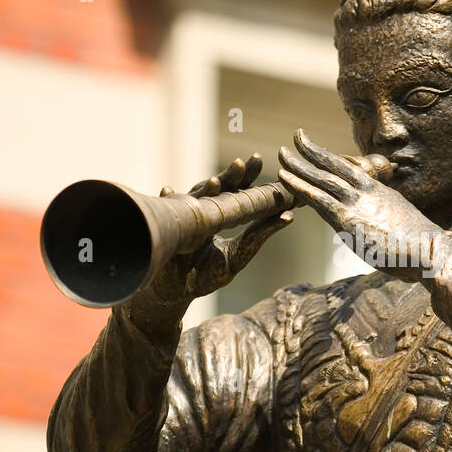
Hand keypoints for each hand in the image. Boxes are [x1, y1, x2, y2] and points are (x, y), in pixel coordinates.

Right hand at [123, 154, 292, 343]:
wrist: (174, 292)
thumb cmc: (206, 274)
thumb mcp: (238, 255)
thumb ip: (259, 235)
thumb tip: (290, 216)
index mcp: (220, 215)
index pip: (236, 191)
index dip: (246, 176)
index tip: (258, 159)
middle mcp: (200, 212)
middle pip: (217, 189)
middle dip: (229, 176)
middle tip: (243, 164)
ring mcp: (181, 220)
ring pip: (193, 199)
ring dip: (204, 191)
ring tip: (216, 183)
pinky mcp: (164, 234)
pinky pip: (162, 215)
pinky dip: (166, 202)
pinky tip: (169, 190)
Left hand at [278, 130, 442, 281]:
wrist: (431, 252)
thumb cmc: (423, 248)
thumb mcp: (404, 227)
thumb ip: (389, 221)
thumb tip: (386, 229)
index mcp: (381, 192)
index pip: (351, 172)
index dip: (333, 160)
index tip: (321, 151)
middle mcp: (367, 192)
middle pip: (334, 166)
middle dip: (313, 151)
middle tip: (297, 137)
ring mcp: (356, 203)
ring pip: (321, 178)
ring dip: (298, 165)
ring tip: (281, 153)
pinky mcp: (347, 219)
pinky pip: (317, 198)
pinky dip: (299, 185)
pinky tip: (283, 177)